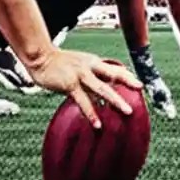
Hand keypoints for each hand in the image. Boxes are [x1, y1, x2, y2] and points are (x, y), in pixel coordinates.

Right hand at [26, 50, 141, 128]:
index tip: (139, 84)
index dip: (128, 75)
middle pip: (113, 74)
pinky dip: (91, 112)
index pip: (115, 68)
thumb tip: (101, 90)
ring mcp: (80, 75)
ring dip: (116, 100)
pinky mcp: (70, 84)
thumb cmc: (58, 63)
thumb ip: (90, 75)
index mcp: (93, 62)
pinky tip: (97, 123)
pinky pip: (83, 100)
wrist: (40, 56)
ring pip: (103, 89)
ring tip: (127, 111)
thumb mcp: (78, 65)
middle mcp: (90, 66)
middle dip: (128, 82)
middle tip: (140, 90)